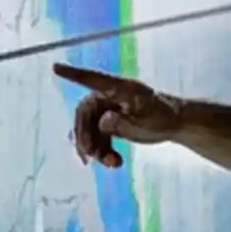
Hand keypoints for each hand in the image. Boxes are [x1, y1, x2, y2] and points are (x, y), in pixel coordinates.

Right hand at [56, 63, 182, 167]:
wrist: (175, 124)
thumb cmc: (164, 117)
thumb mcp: (146, 121)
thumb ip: (123, 122)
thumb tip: (102, 122)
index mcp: (122, 89)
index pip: (94, 80)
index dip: (74, 75)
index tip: (55, 67)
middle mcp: (111, 96)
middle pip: (85, 114)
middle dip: (86, 137)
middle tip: (92, 156)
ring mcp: (108, 108)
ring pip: (89, 128)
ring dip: (95, 148)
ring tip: (112, 163)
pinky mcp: (108, 121)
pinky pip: (95, 136)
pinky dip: (101, 150)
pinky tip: (112, 163)